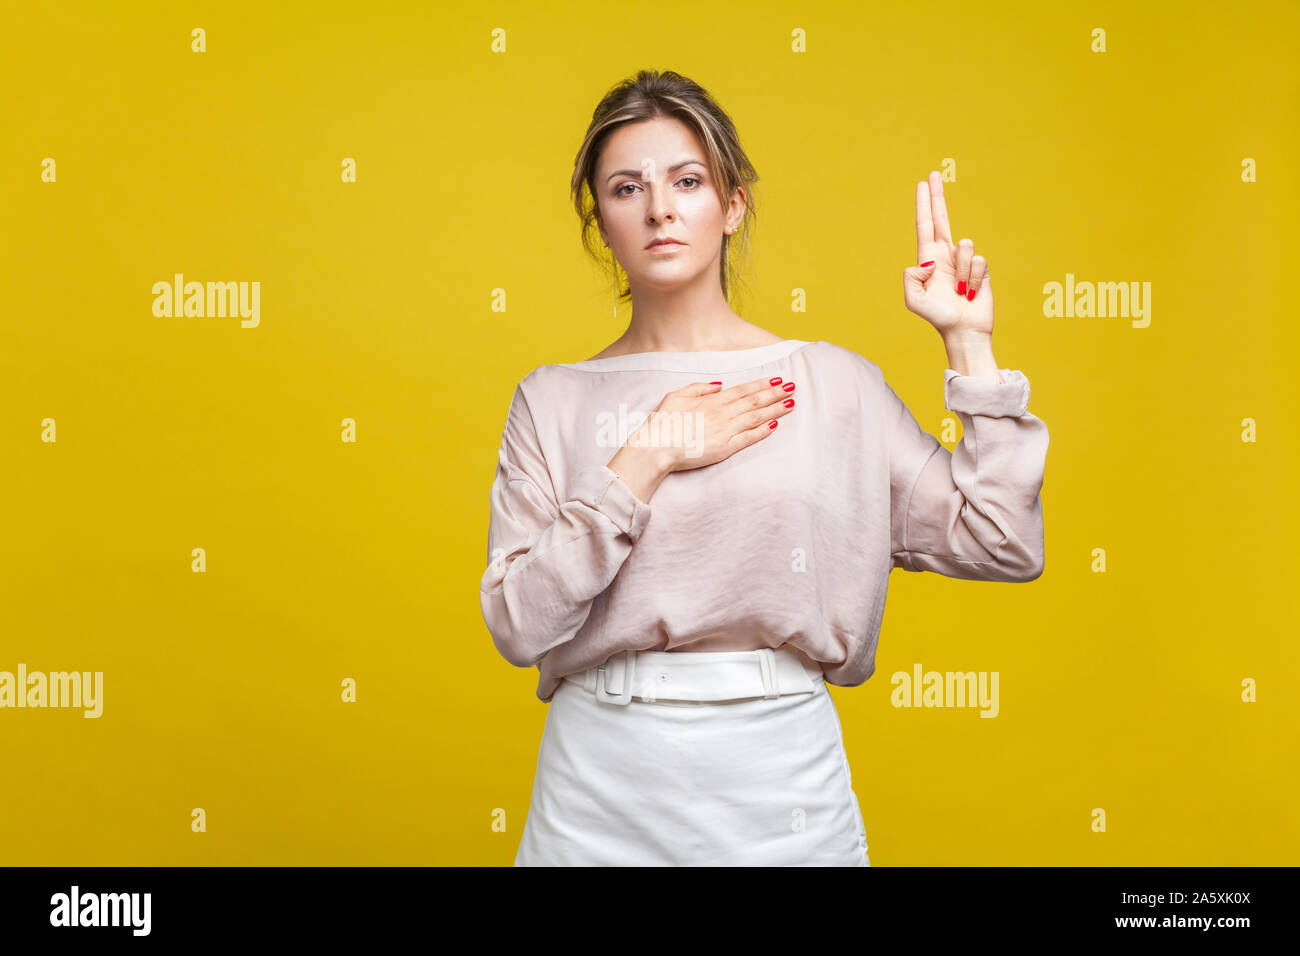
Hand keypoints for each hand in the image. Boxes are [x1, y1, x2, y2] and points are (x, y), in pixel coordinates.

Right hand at [615, 376, 796, 480]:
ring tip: (790, 403)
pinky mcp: (724, 449)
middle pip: (754, 401)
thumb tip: (720, 384)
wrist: (656, 447)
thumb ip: (699, 388)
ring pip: (756, 417)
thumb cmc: (663, 422)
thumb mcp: (676, 396)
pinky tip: (774, 425)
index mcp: (711, 400)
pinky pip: (748, 438)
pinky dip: (762, 431)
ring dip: (774, 409)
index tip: (777, 380)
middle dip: (775, 393)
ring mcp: (725, 431)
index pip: (743, 390)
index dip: (762, 384)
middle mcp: (722, 413)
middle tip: (792, 387)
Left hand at [903, 170, 993, 337]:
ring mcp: (964, 261)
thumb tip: (927, 259)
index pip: (925, 225)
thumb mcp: (913, 300)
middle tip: (934, 173)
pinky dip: (973, 278)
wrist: (963, 331)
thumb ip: (911, 277)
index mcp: (928, 259)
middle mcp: (946, 255)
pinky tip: (970, 292)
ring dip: (961, 272)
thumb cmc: (938, 318)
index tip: (923, 183)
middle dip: (937, 196)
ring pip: (966, 246)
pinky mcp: (982, 268)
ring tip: (958, 291)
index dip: (923, 204)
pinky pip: (979, 261)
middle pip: (942, 219)